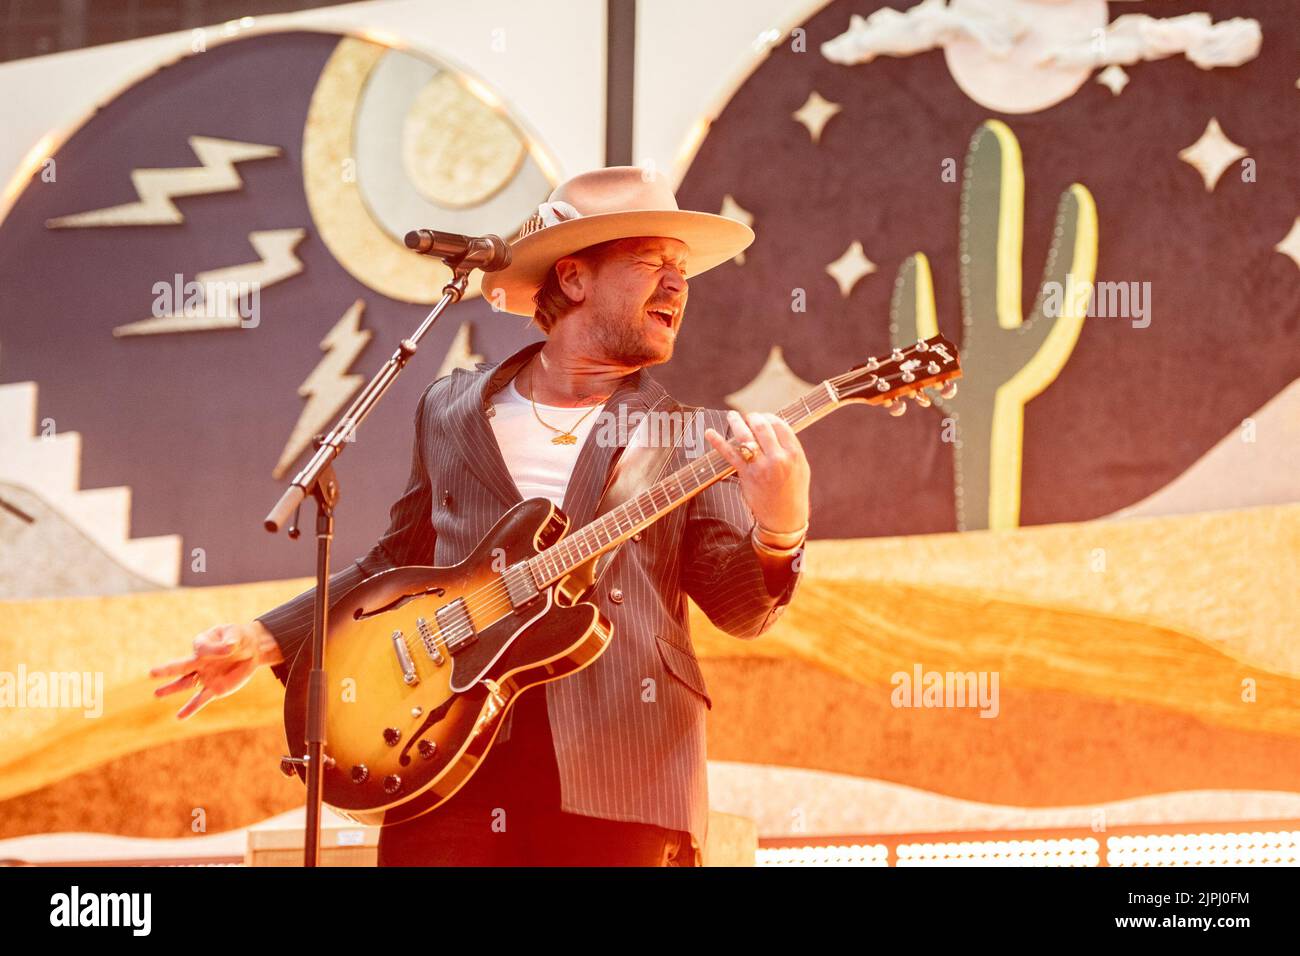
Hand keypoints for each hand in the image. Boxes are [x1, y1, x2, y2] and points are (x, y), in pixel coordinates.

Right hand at [150, 621, 279, 719]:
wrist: (251, 650)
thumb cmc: (239, 638)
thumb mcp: (235, 635)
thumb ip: (229, 642)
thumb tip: (228, 648)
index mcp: (201, 645)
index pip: (201, 648)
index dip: (216, 649)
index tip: (231, 646)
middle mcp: (199, 662)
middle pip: (181, 667)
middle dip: (167, 670)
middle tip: (151, 673)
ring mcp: (205, 676)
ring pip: (185, 684)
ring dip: (172, 689)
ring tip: (156, 694)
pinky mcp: (215, 689)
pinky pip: (201, 699)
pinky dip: (191, 708)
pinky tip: (180, 717)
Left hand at [705, 410, 809, 536]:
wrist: (784, 518)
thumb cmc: (793, 491)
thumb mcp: (800, 467)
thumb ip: (789, 447)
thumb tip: (774, 426)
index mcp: (794, 454)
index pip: (779, 425)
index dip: (768, 417)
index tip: (762, 417)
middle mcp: (778, 458)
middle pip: (762, 427)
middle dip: (752, 417)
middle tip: (747, 417)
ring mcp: (761, 467)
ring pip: (745, 436)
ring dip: (736, 422)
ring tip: (731, 415)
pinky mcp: (746, 475)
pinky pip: (730, 454)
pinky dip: (718, 442)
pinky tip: (710, 433)